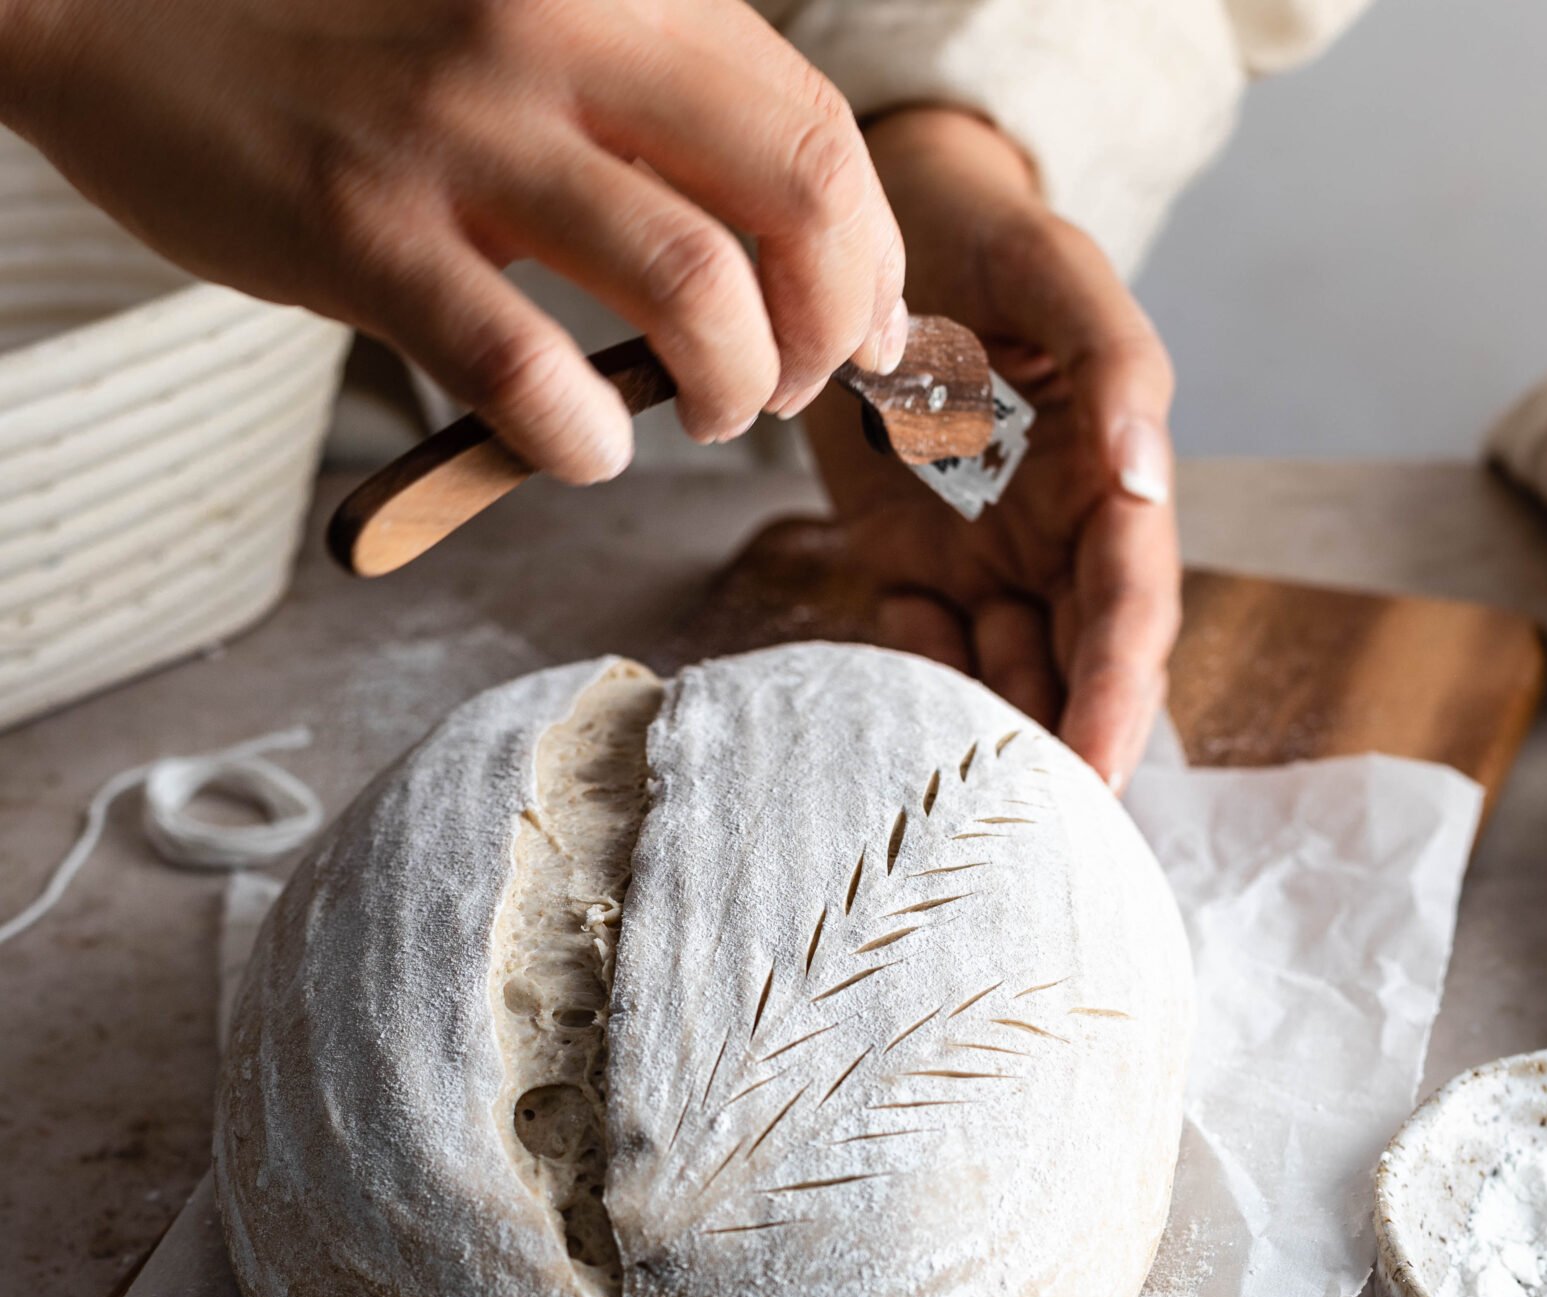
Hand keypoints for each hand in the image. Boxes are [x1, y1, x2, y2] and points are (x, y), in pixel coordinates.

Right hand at [1, 0, 905, 482]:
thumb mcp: (519, 24)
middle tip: (797, 386)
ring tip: (704, 414)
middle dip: (832, 327)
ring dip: (735, 389)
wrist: (115, 2)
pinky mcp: (362, 230)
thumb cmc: (340, 37)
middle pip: (794, 200)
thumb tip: (778, 248)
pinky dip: (587, 442)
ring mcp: (457, 131)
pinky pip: (530, 372)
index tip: (874, 332)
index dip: (873, 256)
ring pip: (694, 292)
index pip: (813, 128)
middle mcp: (552, 30)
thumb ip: (645, 107)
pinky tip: (582, 445)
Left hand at [803, 109, 1179, 789]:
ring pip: (999, 673)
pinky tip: (889, 710)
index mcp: (1111, 489)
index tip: (1098, 769)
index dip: (1118, 694)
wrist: (870, 229)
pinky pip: (914, 646)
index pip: (1128, 611)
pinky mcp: (903, 565)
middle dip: (1064, 747)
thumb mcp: (1058, 277)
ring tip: (956, 797)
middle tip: (1039, 831)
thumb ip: (1116, 369)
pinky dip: (909, 678)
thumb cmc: (984, 240)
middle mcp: (1055, 542)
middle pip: (1073, 667)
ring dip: (986, 735)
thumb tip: (1147, 481)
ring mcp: (980, 561)